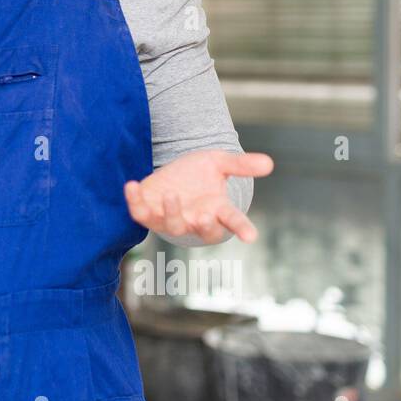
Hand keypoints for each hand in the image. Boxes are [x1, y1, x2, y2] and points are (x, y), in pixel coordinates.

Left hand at [124, 150, 273, 244]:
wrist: (171, 175)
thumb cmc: (198, 174)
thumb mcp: (219, 163)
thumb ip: (240, 165)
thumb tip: (269, 163)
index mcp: (217, 210)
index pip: (233, 221)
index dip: (242, 229)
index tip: (251, 237)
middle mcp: (195, 219)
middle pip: (203, 230)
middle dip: (203, 226)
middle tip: (204, 215)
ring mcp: (170, 219)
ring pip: (172, 225)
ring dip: (171, 213)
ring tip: (171, 194)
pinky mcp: (148, 213)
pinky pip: (140, 213)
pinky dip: (134, 201)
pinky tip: (131, 185)